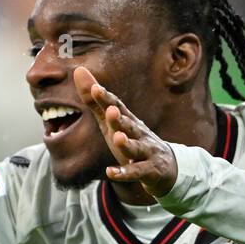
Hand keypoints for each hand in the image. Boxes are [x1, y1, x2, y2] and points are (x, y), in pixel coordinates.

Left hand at [73, 66, 178, 197]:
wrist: (165, 167)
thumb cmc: (132, 140)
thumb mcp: (112, 123)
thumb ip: (95, 102)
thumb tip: (78, 71)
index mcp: (128, 121)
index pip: (117, 107)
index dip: (107, 99)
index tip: (96, 88)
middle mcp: (138, 133)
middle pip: (130, 125)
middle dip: (120, 118)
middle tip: (111, 110)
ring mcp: (146, 152)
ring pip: (136, 148)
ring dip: (127, 144)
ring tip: (118, 138)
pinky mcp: (149, 171)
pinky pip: (136, 172)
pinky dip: (124, 172)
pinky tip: (111, 172)